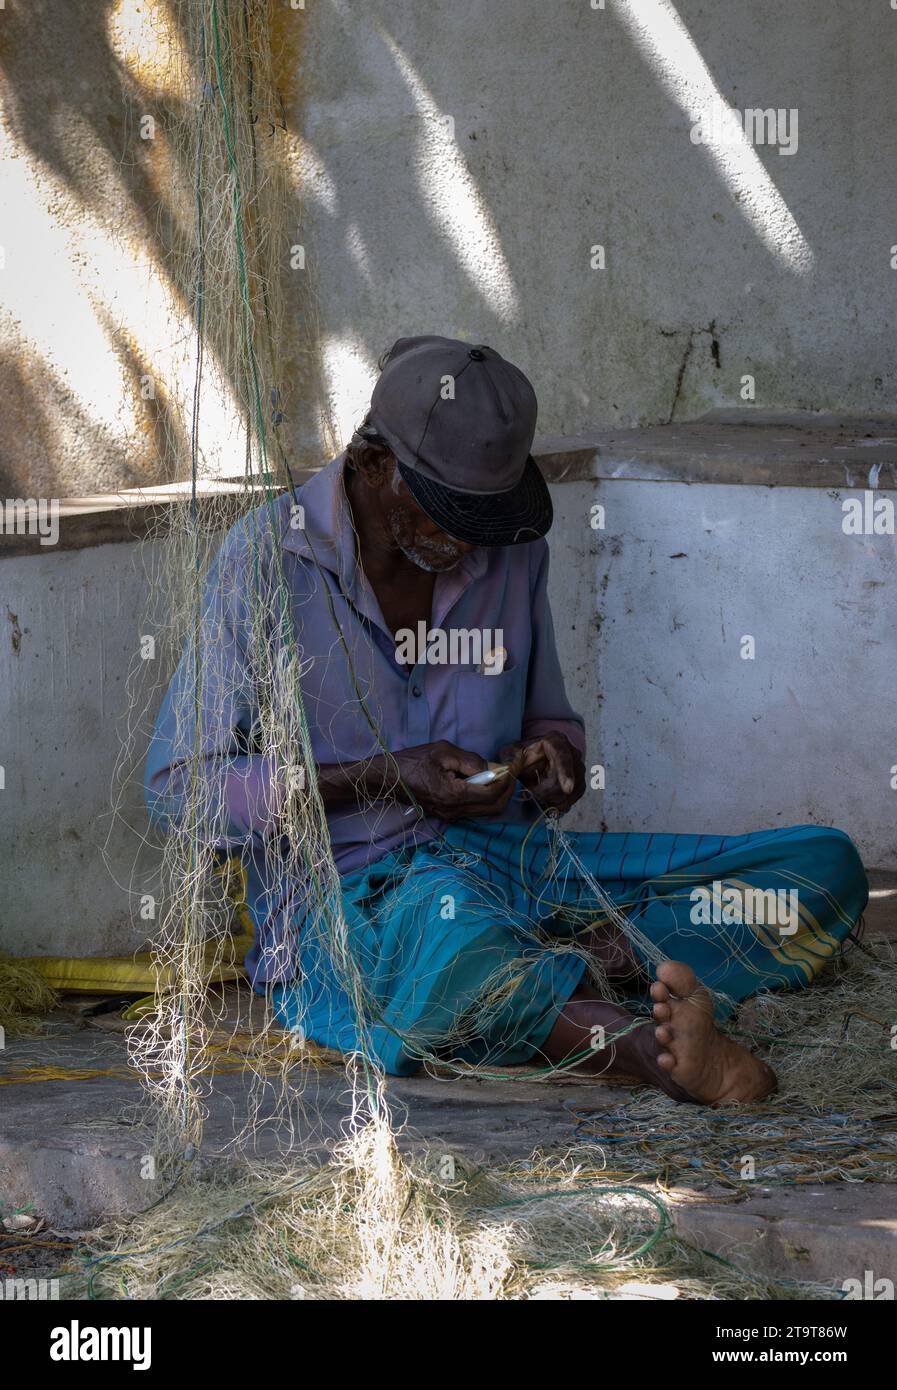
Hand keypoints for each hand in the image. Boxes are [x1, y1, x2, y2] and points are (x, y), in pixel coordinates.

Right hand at [392, 740, 520, 820]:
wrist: (389, 778)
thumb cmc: (414, 761)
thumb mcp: (443, 752)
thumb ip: (471, 760)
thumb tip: (493, 769)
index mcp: (454, 795)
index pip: (492, 793)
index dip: (507, 781)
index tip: (512, 766)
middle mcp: (454, 811)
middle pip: (494, 808)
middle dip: (507, 791)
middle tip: (510, 773)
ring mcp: (450, 815)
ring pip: (486, 812)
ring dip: (497, 795)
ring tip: (499, 776)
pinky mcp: (447, 814)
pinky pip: (474, 811)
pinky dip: (485, 799)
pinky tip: (482, 782)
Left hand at [499, 732, 584, 813]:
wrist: (538, 758)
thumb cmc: (526, 754)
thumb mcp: (514, 752)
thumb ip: (510, 758)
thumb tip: (506, 769)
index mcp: (557, 741)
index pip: (563, 758)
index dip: (565, 773)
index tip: (567, 789)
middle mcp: (573, 754)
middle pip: (565, 781)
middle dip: (546, 792)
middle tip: (531, 792)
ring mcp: (579, 769)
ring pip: (570, 793)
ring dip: (551, 799)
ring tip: (538, 793)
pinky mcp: (580, 783)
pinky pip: (572, 799)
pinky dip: (558, 804)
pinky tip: (548, 800)